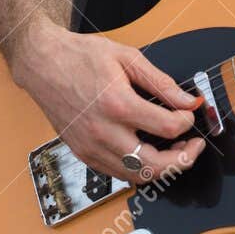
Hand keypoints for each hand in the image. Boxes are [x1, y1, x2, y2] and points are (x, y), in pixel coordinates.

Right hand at [8, 20, 206, 184]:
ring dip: (161, 169)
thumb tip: (187, 101)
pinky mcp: (82, 153)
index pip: (167, 128)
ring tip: (172, 149)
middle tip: (192, 147)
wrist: (42, 63)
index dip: (187, 122)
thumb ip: (161, 83)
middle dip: (182, 160)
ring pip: (136, 177)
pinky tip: (146, 151)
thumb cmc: (80, 56)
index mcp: (117, 104)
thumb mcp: (127, 58)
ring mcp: (90, 147)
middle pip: (154, 166)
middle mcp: (103, 132)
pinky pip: (117, 173)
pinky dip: (138, 169)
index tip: (189, 114)